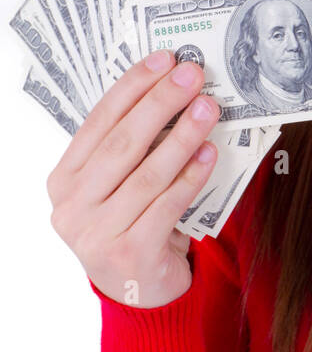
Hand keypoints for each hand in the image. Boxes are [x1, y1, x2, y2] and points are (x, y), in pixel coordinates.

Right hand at [46, 51, 221, 306]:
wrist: (139, 292)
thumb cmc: (133, 225)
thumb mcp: (119, 186)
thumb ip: (132, 148)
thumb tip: (174, 89)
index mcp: (63, 179)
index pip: (98, 121)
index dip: (133, 86)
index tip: (164, 58)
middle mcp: (71, 206)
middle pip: (122, 143)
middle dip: (160, 104)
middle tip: (192, 75)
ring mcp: (95, 234)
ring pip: (147, 173)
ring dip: (182, 136)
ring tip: (208, 109)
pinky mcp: (129, 254)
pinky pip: (166, 205)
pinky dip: (190, 177)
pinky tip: (209, 154)